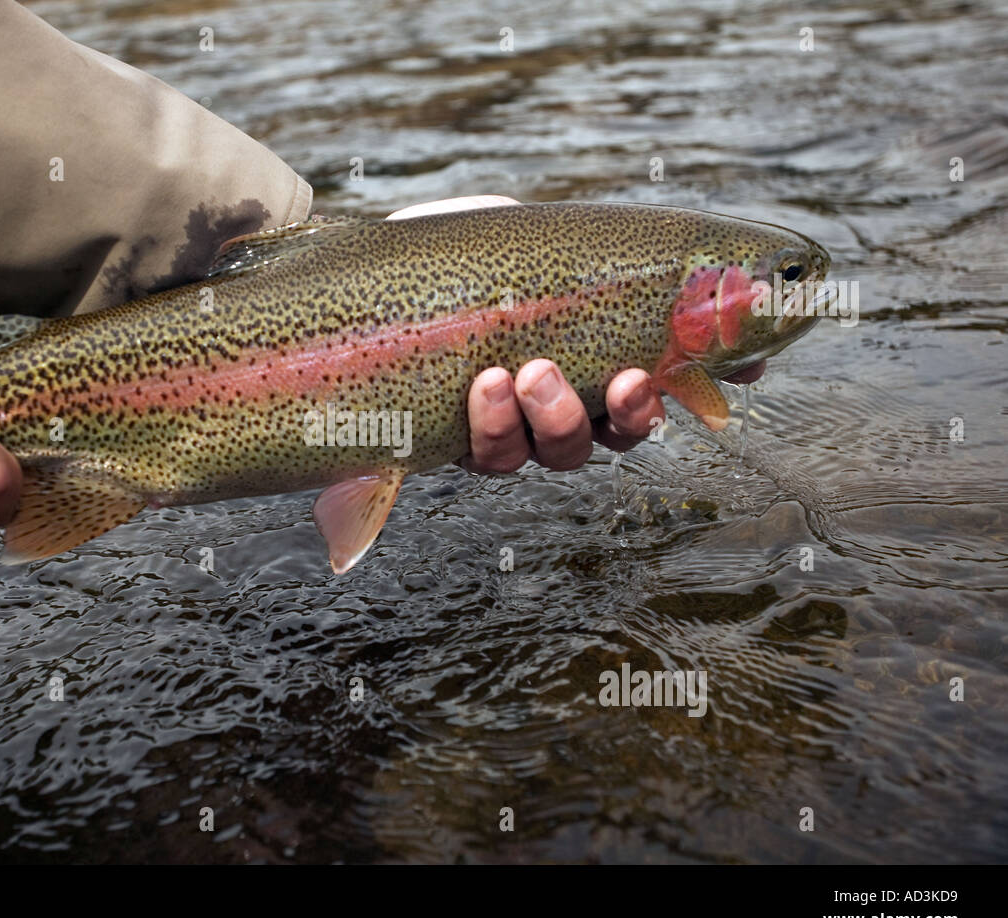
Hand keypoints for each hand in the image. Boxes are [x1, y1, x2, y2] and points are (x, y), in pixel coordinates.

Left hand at [386, 195, 764, 472]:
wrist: (374, 261)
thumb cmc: (474, 253)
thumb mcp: (557, 244)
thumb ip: (642, 264)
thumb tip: (761, 283)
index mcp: (588, 367)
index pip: (652, 395)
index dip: (684, 393)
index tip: (704, 369)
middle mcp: (555, 409)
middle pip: (613, 437)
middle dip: (628, 415)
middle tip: (625, 381)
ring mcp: (507, 429)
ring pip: (555, 454)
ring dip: (557, 419)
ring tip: (530, 371)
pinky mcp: (452, 441)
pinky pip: (487, 455)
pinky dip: (494, 425)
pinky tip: (486, 385)